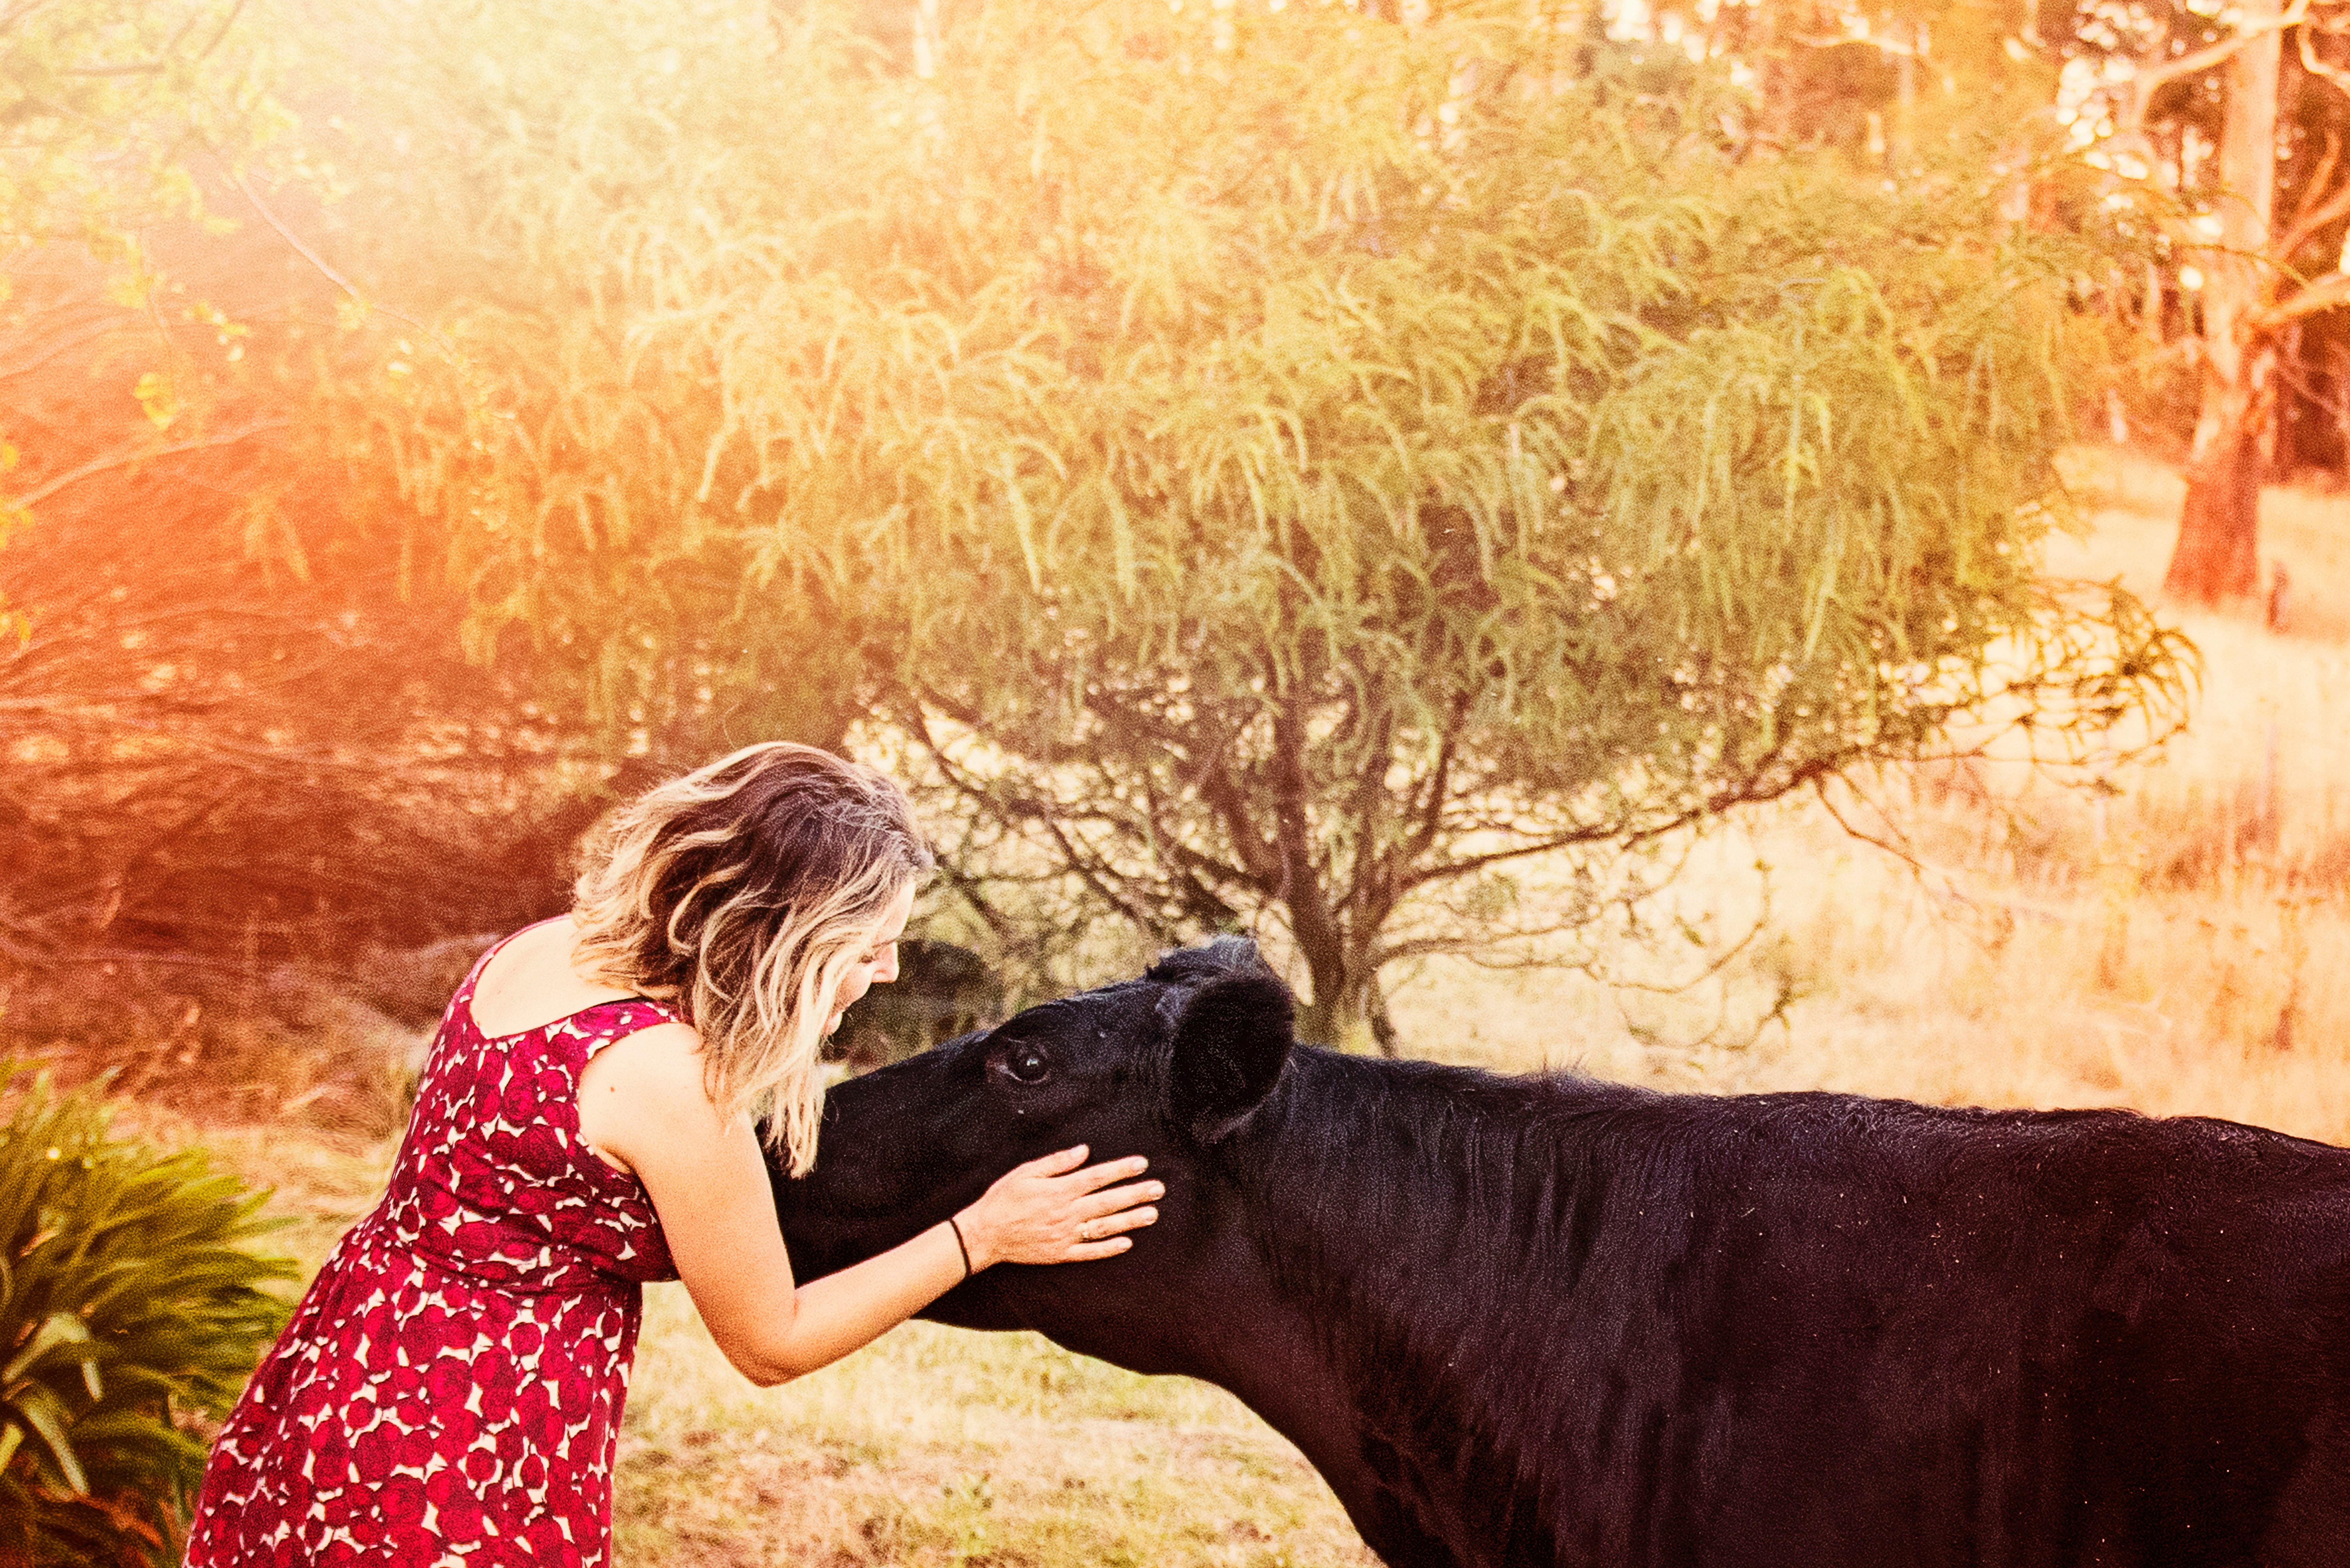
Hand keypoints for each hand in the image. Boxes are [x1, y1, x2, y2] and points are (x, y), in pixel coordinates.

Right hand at [954, 1145, 1161, 1268]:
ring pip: (1104, 1227)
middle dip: (1135, 1194)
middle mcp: (1066, 1213)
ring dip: (1130, 1220)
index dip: (1121, 1170)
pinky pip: (1089, 1252)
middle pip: (1108, 1202)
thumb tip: (1084, 1151)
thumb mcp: (1026, 1172)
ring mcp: (1065, 1236)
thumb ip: (1057, 1162)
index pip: (1097, 1177)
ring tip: (1152, 1214)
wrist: (985, 1234)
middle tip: (1159, 1189)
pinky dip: (1109, 1248)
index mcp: (1059, 1190)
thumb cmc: (1004, 1198)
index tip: (1142, 1164)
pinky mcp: (1060, 1253)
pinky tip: (1127, 1243)